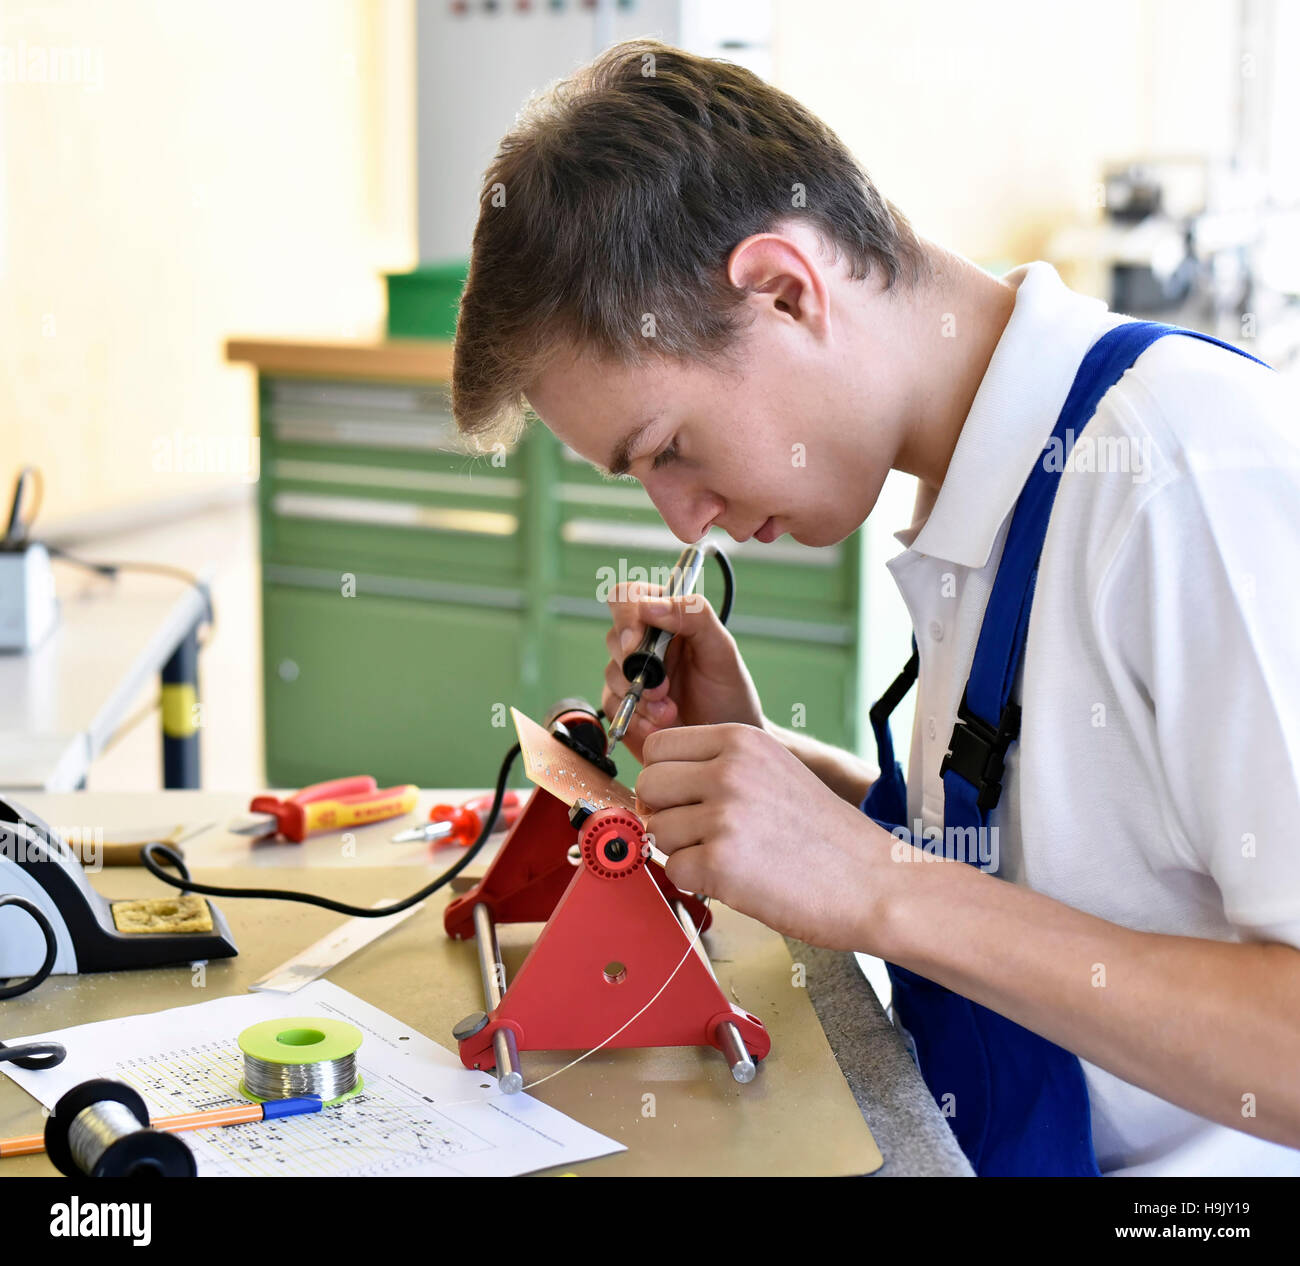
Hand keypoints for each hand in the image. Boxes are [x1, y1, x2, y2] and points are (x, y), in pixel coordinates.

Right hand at [602, 583, 763, 764]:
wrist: (725, 737)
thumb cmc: (728, 691)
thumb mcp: (721, 650)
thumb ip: (695, 617)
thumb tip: (649, 605)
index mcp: (667, 617)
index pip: (628, 597)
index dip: (626, 618)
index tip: (636, 645)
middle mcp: (645, 642)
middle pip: (615, 638)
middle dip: (638, 669)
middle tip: (665, 690)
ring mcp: (633, 673)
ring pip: (612, 674)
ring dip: (640, 698)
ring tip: (670, 713)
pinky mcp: (625, 704)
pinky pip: (611, 705)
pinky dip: (633, 719)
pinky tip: (657, 727)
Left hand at [635, 722, 894, 950]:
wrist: (875, 883)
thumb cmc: (827, 836)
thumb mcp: (775, 772)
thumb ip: (719, 768)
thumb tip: (657, 788)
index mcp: (742, 740)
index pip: (658, 745)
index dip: (665, 776)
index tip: (683, 798)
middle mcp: (728, 770)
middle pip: (648, 784)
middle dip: (666, 812)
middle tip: (702, 833)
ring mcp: (723, 815)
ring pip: (656, 830)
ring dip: (683, 850)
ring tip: (731, 856)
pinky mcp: (720, 863)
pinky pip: (673, 871)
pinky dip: (697, 883)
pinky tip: (737, 879)